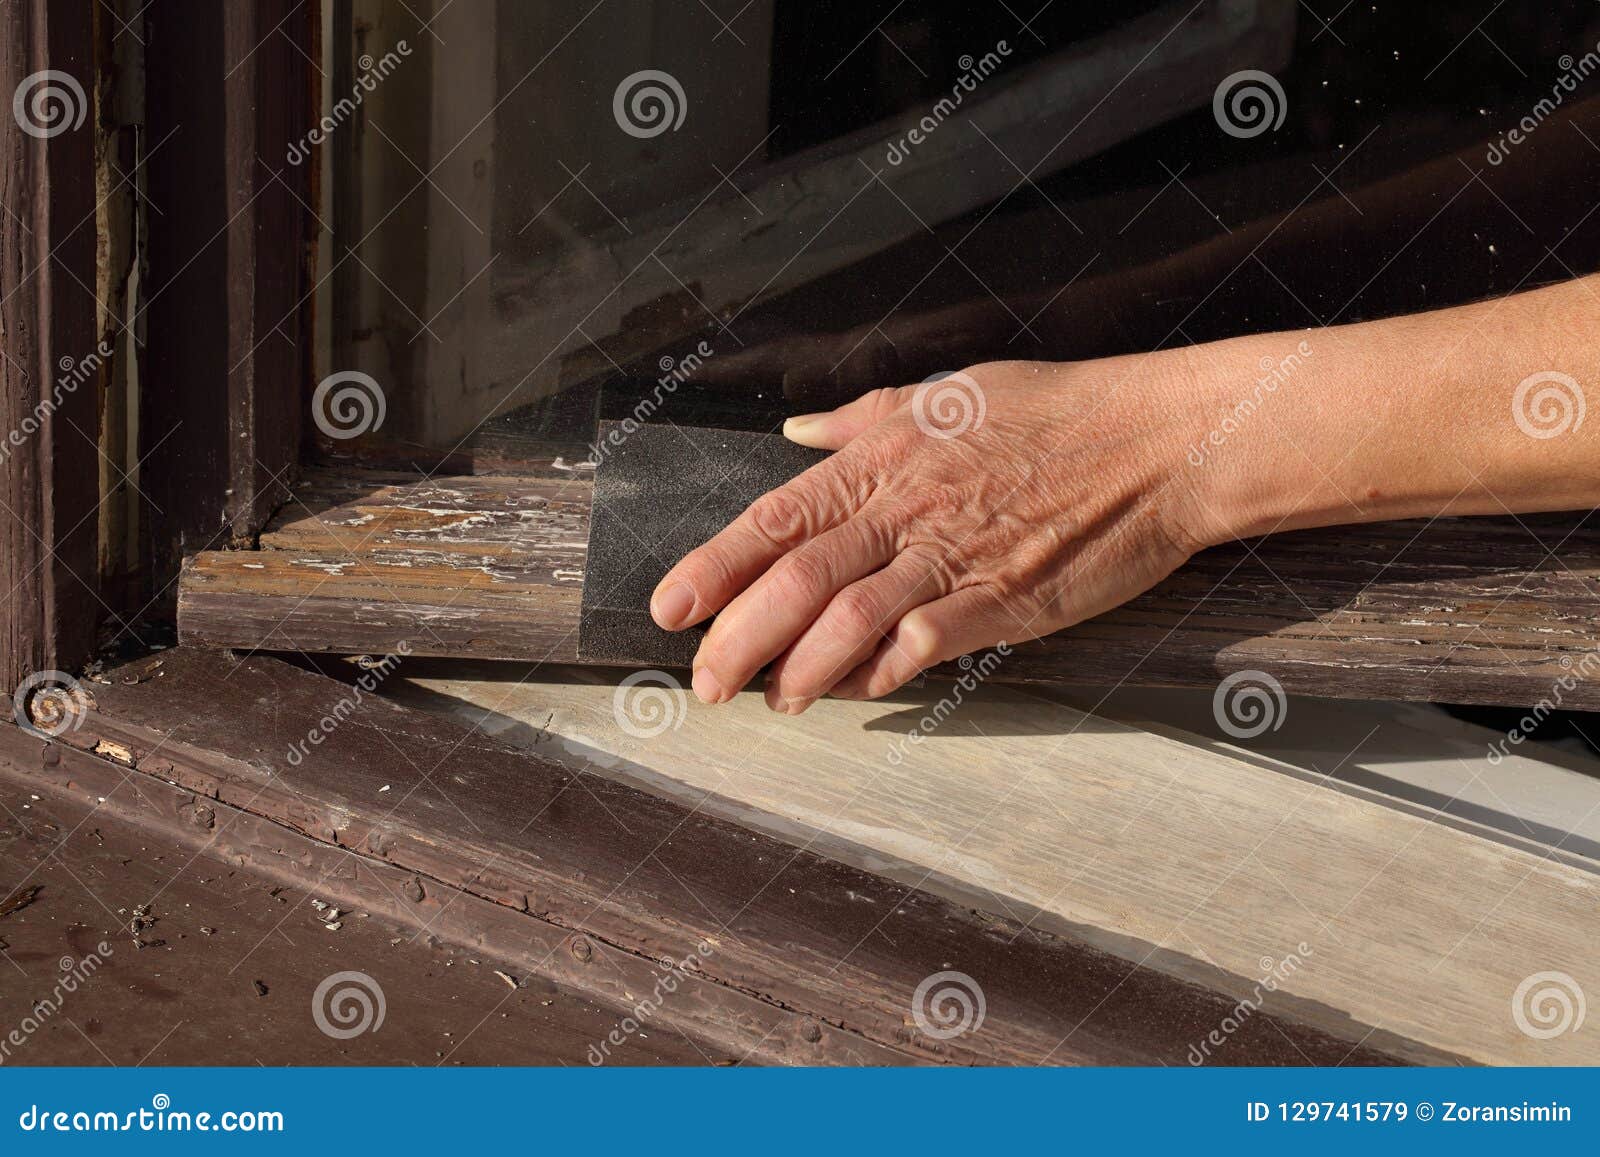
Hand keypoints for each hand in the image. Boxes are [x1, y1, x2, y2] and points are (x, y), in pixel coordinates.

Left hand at [648, 354, 1223, 710]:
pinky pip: (923, 646)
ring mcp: (954, 557)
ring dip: (800, 671)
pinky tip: (858, 693)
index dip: (713, 568)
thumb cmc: (1054, 410)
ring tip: (772, 700)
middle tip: (705, 683)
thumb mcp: (947, 392)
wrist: (1155, 443)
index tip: (668, 608)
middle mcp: (906, 508)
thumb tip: (792, 434)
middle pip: (795, 582)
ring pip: (849, 622)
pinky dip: (881, 675)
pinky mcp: (1003, 601)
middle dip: (736, 640)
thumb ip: (860, 418)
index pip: (774, 519)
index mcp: (882, 457)